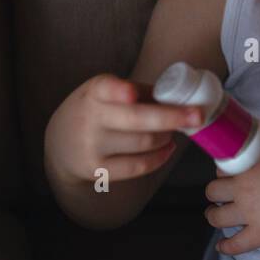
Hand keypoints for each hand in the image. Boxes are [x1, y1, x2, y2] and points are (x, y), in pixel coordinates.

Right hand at [43, 74, 204, 187]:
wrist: (61, 144)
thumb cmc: (96, 110)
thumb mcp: (106, 91)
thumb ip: (138, 92)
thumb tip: (181, 97)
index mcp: (95, 91)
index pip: (105, 88)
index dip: (118, 91)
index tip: (131, 93)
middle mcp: (90, 118)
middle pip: (137, 119)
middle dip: (171, 117)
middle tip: (198, 115)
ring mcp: (93, 146)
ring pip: (144, 142)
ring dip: (167, 136)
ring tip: (173, 131)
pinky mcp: (98, 170)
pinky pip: (139, 166)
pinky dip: (160, 157)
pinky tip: (168, 148)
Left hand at [203, 140, 259, 253]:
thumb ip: (257, 154)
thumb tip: (245, 157)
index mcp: (247, 167)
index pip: (220, 169)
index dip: (225, 172)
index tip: (230, 177)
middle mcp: (243, 190)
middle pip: (212, 192)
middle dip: (215, 192)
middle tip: (221, 195)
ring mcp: (250, 214)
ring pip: (216, 217)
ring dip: (213, 215)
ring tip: (216, 215)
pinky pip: (234, 245)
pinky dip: (225, 246)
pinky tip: (222, 245)